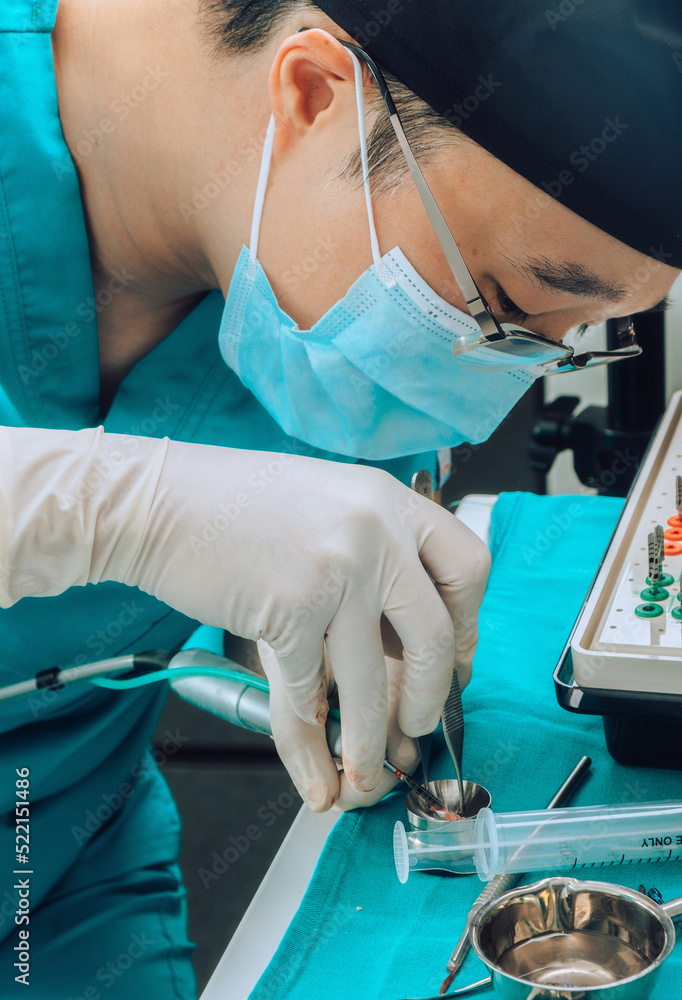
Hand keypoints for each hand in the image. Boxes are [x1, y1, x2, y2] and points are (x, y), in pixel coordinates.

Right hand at [0, 426, 489, 793]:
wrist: (154, 503)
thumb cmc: (229, 507)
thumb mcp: (325, 508)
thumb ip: (370, 557)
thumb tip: (396, 646)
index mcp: (389, 501)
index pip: (467, 569)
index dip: (468, 627)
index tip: (453, 663)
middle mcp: (376, 530)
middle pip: (434, 635)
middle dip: (431, 697)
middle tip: (416, 727)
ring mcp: (337, 569)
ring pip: (373, 681)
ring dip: (368, 741)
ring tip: (365, 779)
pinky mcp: (291, 608)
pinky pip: (309, 692)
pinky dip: (307, 739)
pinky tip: (310, 768)